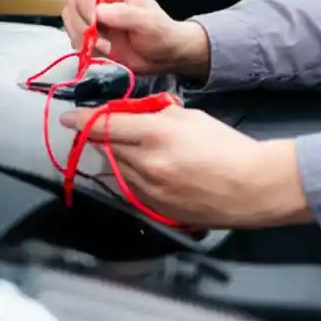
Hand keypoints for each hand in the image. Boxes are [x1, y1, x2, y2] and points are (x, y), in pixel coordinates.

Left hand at [59, 102, 312, 228]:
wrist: (252, 187)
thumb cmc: (227, 147)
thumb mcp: (191, 117)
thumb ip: (157, 113)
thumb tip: (133, 112)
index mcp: (156, 136)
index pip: (105, 125)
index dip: (82, 119)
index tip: (68, 117)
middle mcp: (146, 165)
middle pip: (105, 148)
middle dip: (101, 136)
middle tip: (104, 128)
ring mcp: (149, 191)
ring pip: (114, 169)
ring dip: (115, 157)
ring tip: (135, 149)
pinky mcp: (155, 209)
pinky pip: (129, 189)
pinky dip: (129, 177)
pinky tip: (145, 170)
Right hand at [62, 0, 208, 77]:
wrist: (163, 56)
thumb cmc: (161, 33)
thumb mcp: (149, 23)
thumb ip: (126, 15)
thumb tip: (100, 12)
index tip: (94, 19)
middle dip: (81, 19)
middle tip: (96, 36)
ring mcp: (92, 17)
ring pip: (69, 18)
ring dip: (80, 34)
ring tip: (102, 44)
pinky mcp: (89, 35)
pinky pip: (73, 37)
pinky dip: (82, 46)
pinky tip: (101, 50)